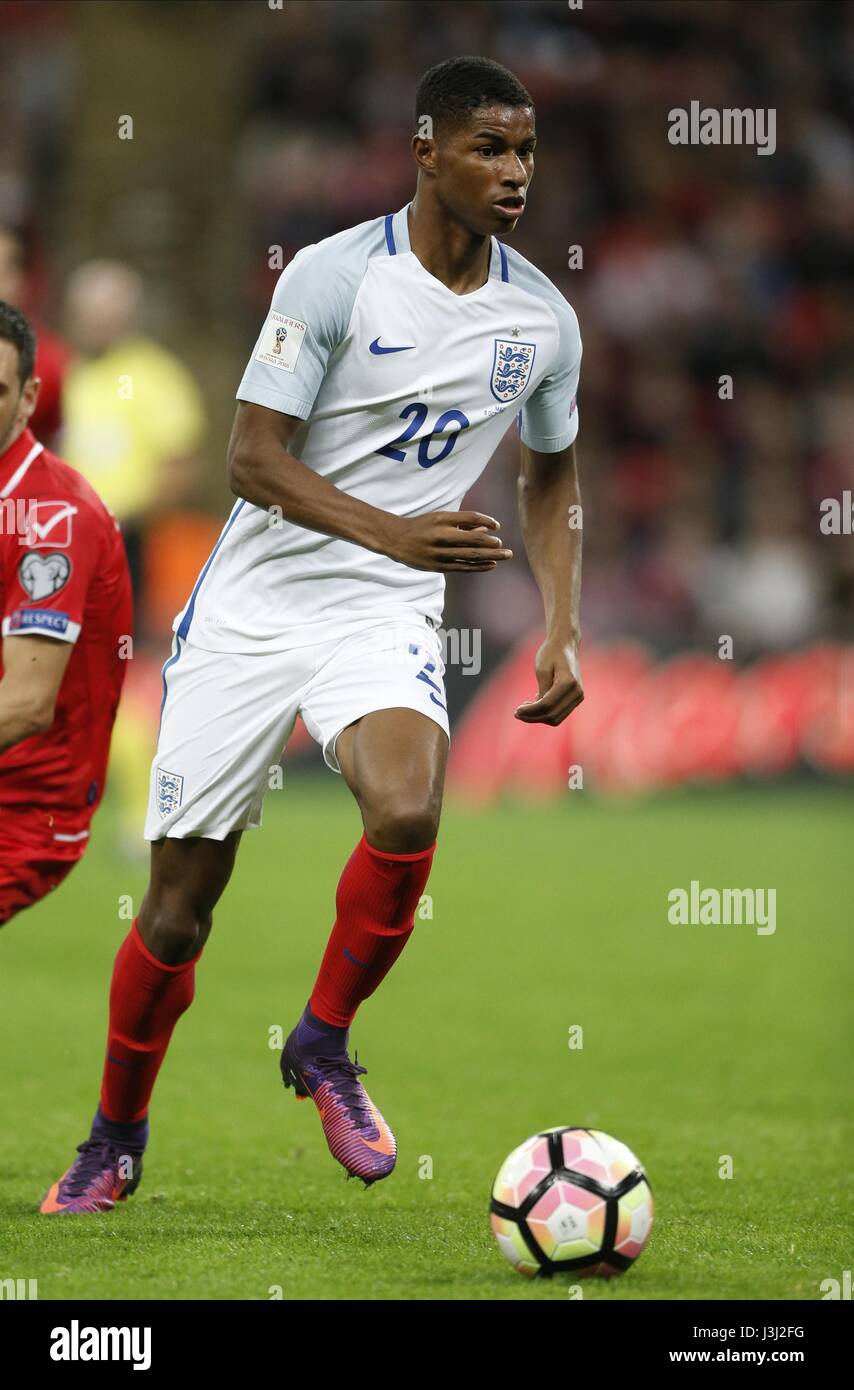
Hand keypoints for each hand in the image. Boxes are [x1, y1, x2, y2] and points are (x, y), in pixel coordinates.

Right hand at [383, 511, 512, 572]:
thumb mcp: (440, 519)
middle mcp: (441, 535)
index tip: (497, 527)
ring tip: (505, 555)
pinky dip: (479, 566)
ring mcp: (439, 552)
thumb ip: (462, 524)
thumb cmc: (422, 527)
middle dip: (493, 543)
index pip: (471, 518)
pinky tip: (491, 565)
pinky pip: (463, 567)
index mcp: (442, 519)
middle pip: (474, 539)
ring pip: (471, 555)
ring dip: (491, 556)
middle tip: (505, 547)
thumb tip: (486, 529)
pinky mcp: (438, 566)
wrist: (396, 540)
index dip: (487, 522)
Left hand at [514, 638, 583, 724]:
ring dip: (539, 718)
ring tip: (524, 710)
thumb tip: (538, 708)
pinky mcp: (575, 698)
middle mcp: (577, 692)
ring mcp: (578, 696)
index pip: (547, 705)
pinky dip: (545, 713)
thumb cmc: (551, 653)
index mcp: (568, 682)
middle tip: (517, 713)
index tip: (516, 711)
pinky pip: (559, 713)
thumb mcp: (542, 669)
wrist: (565, 644)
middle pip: (552, 715)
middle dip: (533, 717)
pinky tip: (533, 704)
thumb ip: (542, 690)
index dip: (530, 711)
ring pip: (556, 718)